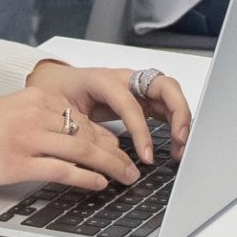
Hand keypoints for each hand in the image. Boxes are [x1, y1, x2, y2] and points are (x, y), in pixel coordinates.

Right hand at [0, 84, 148, 192]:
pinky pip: (62, 169)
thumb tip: (77, 141)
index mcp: (34, 97)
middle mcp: (34, 112)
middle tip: (135, 167)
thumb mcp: (10, 116)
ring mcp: (26, 136)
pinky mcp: (17, 161)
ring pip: (83, 150)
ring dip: (111, 166)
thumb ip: (42, 122)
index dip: (110, 137)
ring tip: (126, 178)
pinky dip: (86, 178)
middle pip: (89, 134)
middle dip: (117, 153)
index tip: (125, 150)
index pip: (85, 118)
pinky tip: (99, 184)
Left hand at [26, 59, 192, 164]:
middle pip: (165, 85)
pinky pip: (165, 106)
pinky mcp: (141, 97)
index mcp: (104, 79)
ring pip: (170, 94)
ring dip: (181, 119)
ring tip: (180, 147)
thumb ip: (83, 131)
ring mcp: (136, 86)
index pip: (131, 104)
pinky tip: (175, 142)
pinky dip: (174, 122)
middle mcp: (126, 78)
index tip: (146, 156)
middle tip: (180, 140)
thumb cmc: (57, 93)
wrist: (55, 82)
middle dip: (178, 112)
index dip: (141, 131)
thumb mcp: (63, 112)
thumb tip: (104, 157)